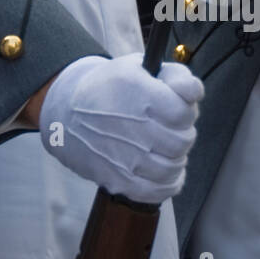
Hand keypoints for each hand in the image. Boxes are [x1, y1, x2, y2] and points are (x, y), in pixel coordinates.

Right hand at [39, 53, 203, 202]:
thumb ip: (176, 75)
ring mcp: (127, 158)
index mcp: (141, 96)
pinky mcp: (120, 180)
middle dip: (182, 133)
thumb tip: (193, 92)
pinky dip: (170, 182)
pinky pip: (159, 190)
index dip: (186, 111)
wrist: (66, 115)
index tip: (176, 108)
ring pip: (174, 167)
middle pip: (183, 141)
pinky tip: (165, 171)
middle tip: (170, 128)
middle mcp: (134, 128)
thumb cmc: (108, 89)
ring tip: (166, 148)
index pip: (184, 113)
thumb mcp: (138, 67)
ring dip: (176, 158)